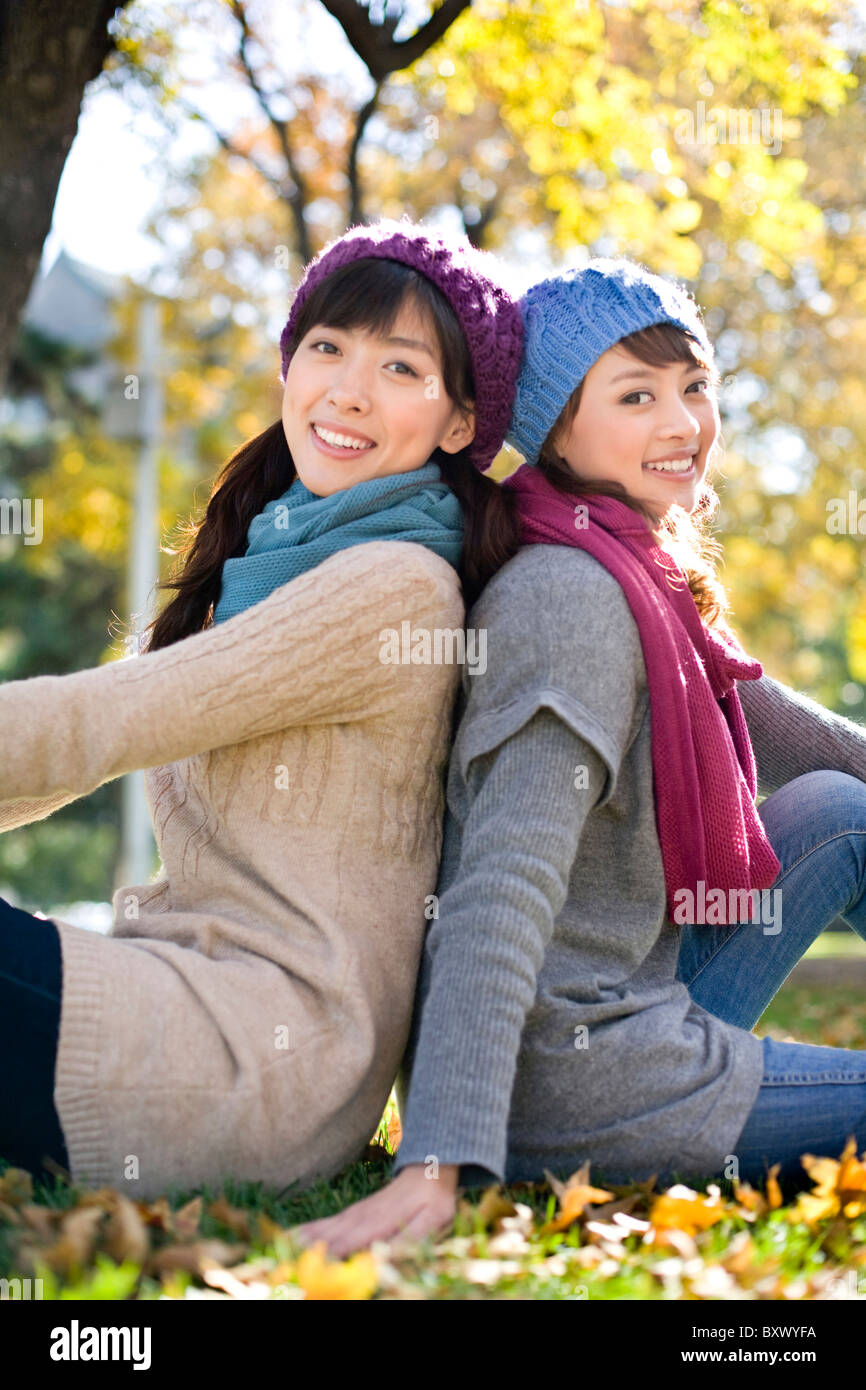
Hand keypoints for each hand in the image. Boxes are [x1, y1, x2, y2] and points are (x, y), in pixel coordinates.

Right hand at [291, 1162, 459, 1258]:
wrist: (430, 1169)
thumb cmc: (434, 1200)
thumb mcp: (433, 1220)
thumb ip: (413, 1237)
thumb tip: (387, 1254)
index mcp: (379, 1222)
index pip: (349, 1243)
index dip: (330, 1257)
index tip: (311, 1269)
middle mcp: (360, 1217)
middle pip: (328, 1238)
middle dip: (305, 1253)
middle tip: (284, 1268)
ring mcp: (353, 1214)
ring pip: (322, 1230)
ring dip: (300, 1242)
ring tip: (278, 1253)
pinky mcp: (351, 1214)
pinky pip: (325, 1224)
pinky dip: (306, 1231)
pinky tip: (290, 1237)